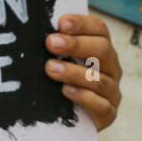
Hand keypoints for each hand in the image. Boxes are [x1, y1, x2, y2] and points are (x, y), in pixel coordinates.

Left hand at [45, 13, 121, 130]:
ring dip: (74, 72)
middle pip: (102, 50)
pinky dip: (84, 97)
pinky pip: (101, 106)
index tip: (61, 23)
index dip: (82, 24)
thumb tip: (29, 28)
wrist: (64, 116)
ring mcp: (111, 91)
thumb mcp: (53, 58)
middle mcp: (110, 67)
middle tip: (50, 43)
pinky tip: (66, 91)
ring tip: (50, 68)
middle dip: (76, 45)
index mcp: (99, 47)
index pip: (98, 29)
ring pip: (100, 79)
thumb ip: (51, 43)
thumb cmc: (55, 78)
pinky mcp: (107, 113)